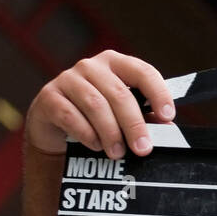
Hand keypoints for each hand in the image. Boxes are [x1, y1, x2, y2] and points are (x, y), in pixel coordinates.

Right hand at [25, 50, 174, 156]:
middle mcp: (92, 66)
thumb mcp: (122, 112)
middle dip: (134, 124)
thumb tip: (167, 127)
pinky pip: (70, 115)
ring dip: (110, 132)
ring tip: (118, 153)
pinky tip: (95, 145)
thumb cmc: (96, 115)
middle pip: (120, 94)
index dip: (158, 93)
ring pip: (96, 105)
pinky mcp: (49, 96)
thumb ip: (144, 115)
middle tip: (142, 148)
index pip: (143, 72)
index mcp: (116, 63)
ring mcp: (68, 79)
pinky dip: (86, 133)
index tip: (168, 116)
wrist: (55, 123)